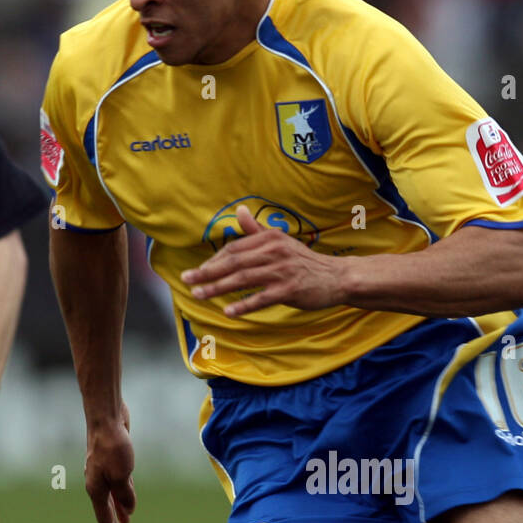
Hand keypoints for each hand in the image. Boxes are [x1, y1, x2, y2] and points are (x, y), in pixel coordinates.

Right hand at [85, 402, 135, 522]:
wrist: (106, 418)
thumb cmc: (112, 445)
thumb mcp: (122, 474)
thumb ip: (125, 493)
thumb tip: (129, 509)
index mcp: (96, 488)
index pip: (103, 517)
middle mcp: (97, 483)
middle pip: (106, 510)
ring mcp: (104, 473)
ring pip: (113, 498)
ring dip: (118, 511)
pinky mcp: (113, 463)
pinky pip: (118, 485)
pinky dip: (122, 496)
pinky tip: (127, 501)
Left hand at [180, 204, 350, 316]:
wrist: (336, 277)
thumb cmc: (304, 262)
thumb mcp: (281, 242)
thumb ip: (257, 230)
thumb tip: (238, 210)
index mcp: (269, 237)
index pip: (234, 249)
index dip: (213, 261)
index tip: (198, 271)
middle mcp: (274, 251)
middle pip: (233, 262)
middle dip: (207, 272)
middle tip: (186, 280)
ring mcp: (282, 270)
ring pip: (242, 279)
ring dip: (218, 288)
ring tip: (199, 295)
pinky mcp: (289, 289)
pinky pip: (261, 298)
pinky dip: (243, 304)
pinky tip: (228, 311)